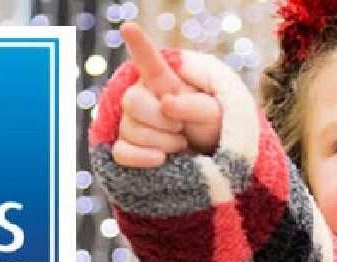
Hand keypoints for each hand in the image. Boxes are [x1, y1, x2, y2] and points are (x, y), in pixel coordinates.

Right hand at [112, 22, 221, 167]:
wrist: (211, 153)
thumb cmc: (214, 125)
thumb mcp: (215, 112)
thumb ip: (194, 105)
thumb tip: (166, 103)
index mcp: (163, 81)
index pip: (148, 60)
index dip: (139, 44)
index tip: (129, 27)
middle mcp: (142, 98)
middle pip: (131, 101)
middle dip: (160, 119)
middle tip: (182, 127)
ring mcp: (132, 123)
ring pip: (130, 130)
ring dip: (162, 141)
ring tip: (182, 141)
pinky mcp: (129, 148)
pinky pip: (122, 153)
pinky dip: (141, 157)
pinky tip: (161, 159)